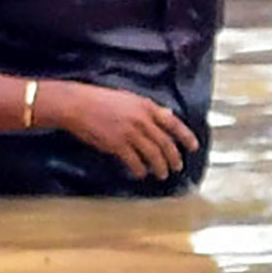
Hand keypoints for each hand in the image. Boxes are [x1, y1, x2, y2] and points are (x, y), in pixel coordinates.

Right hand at [32, 78, 196, 180]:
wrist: (78, 105)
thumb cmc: (100, 100)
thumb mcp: (129, 99)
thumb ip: (149, 109)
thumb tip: (167, 113)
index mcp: (146, 106)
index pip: (173, 122)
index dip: (186, 136)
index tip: (193, 146)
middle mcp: (141, 119)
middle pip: (165, 143)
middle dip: (174, 157)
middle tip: (177, 166)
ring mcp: (130, 132)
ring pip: (153, 154)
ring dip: (160, 167)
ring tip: (162, 174)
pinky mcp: (117, 144)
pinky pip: (134, 161)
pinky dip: (140, 169)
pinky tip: (141, 173)